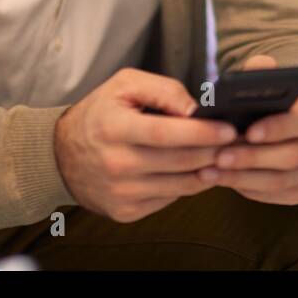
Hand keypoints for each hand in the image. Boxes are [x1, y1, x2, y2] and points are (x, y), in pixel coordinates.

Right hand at [54, 68, 235, 222]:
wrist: (61, 156)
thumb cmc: (99, 114)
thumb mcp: (124, 86)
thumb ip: (163, 90)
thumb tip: (195, 109)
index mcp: (114, 129)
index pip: (166, 134)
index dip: (201, 133)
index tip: (228, 129)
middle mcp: (117, 164)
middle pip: (179, 161)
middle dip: (214, 152)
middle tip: (236, 142)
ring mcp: (121, 192)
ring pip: (180, 185)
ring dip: (207, 171)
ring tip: (223, 156)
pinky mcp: (126, 211)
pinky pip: (169, 199)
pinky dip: (187, 186)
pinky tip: (195, 171)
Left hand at [204, 55, 297, 204]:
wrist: (282, 123)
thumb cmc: (268, 100)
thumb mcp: (265, 79)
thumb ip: (261, 69)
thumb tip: (257, 67)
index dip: (278, 127)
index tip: (249, 131)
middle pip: (292, 155)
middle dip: (252, 157)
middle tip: (219, 156)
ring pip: (280, 180)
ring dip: (243, 177)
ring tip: (211, 170)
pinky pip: (275, 195)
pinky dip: (247, 189)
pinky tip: (221, 180)